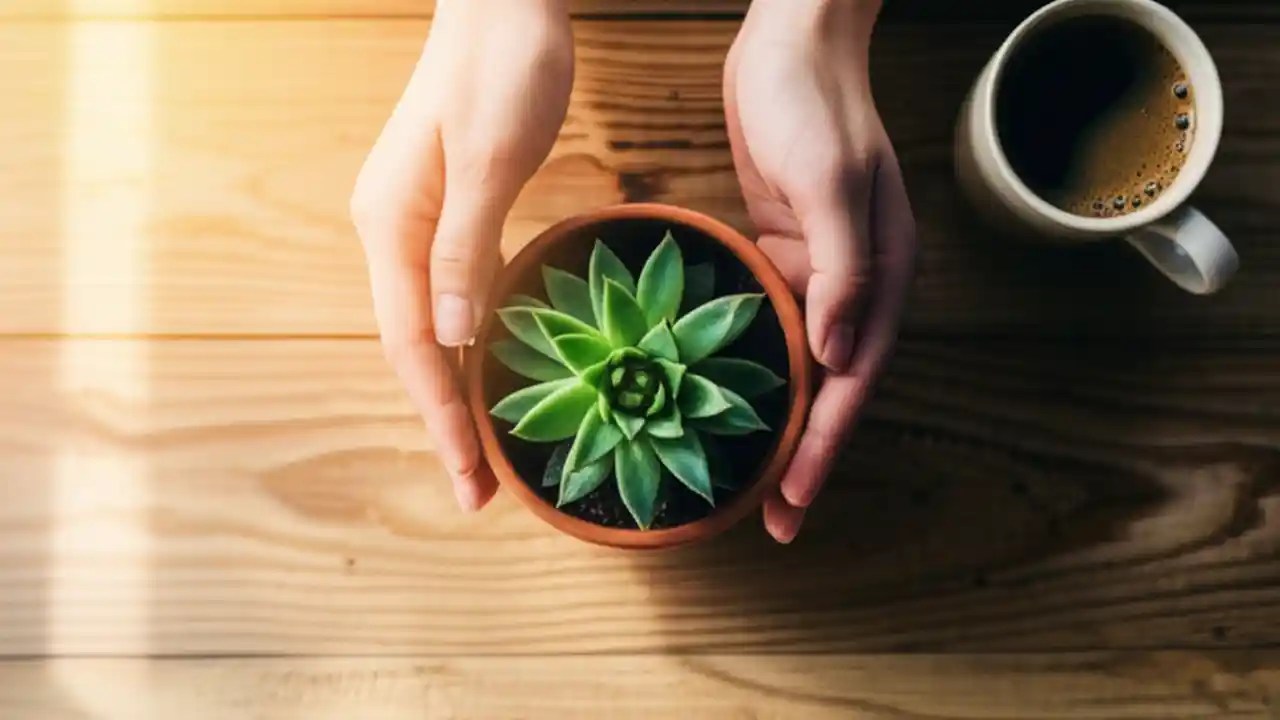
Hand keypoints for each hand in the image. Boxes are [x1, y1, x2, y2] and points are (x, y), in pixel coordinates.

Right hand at [351, 0, 573, 511]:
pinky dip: (473, 344)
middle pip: (415, 347)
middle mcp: (394, 233)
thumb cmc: (500, 70)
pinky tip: (493, 373)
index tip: (469, 478)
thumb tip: (455, 338)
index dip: (439, 415)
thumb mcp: (486, 159)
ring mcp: (420, 223)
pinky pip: (456, 295)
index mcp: (392, 226)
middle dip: (444, 420)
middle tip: (479, 492)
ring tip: (484, 454)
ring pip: (434, 327)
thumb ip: (465, 249)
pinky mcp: (452, 211)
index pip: (411, 343)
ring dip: (457, 391)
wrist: (504, 3)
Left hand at [724, 0, 915, 542]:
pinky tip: (721, 398)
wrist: (789, 43)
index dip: (824, 444)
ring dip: (775, 421)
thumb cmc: (813, 105)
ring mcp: (818, 270)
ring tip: (744, 479)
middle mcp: (857, 283)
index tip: (795, 502)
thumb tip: (837, 353)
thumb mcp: (829, 182)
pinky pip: (768, 326)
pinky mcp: (781, 253)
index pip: (853, 379)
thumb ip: (841, 268)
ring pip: (798, 365)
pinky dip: (751, 368)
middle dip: (803, 454)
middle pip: (830, 387)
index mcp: (883, 275)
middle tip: (773, 520)